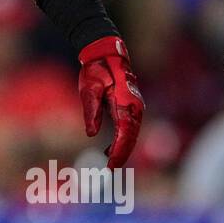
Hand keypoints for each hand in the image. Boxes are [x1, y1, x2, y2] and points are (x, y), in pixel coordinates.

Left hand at [77, 35, 143, 169]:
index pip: (125, 133)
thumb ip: (91, 111)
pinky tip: (110, 148)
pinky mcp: (131, 105)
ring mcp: (135, 106)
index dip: (119, 151)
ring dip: (123, 148)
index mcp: (125, 102)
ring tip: (109, 162)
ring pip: (132, 133)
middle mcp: (134, 106)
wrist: (106, 52)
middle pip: (131, 136)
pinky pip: (130, 127)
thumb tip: (92, 134)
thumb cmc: (97, 69)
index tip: (111, 165)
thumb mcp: (89, 89)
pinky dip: (123, 139)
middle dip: (123, 154)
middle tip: (111, 169)